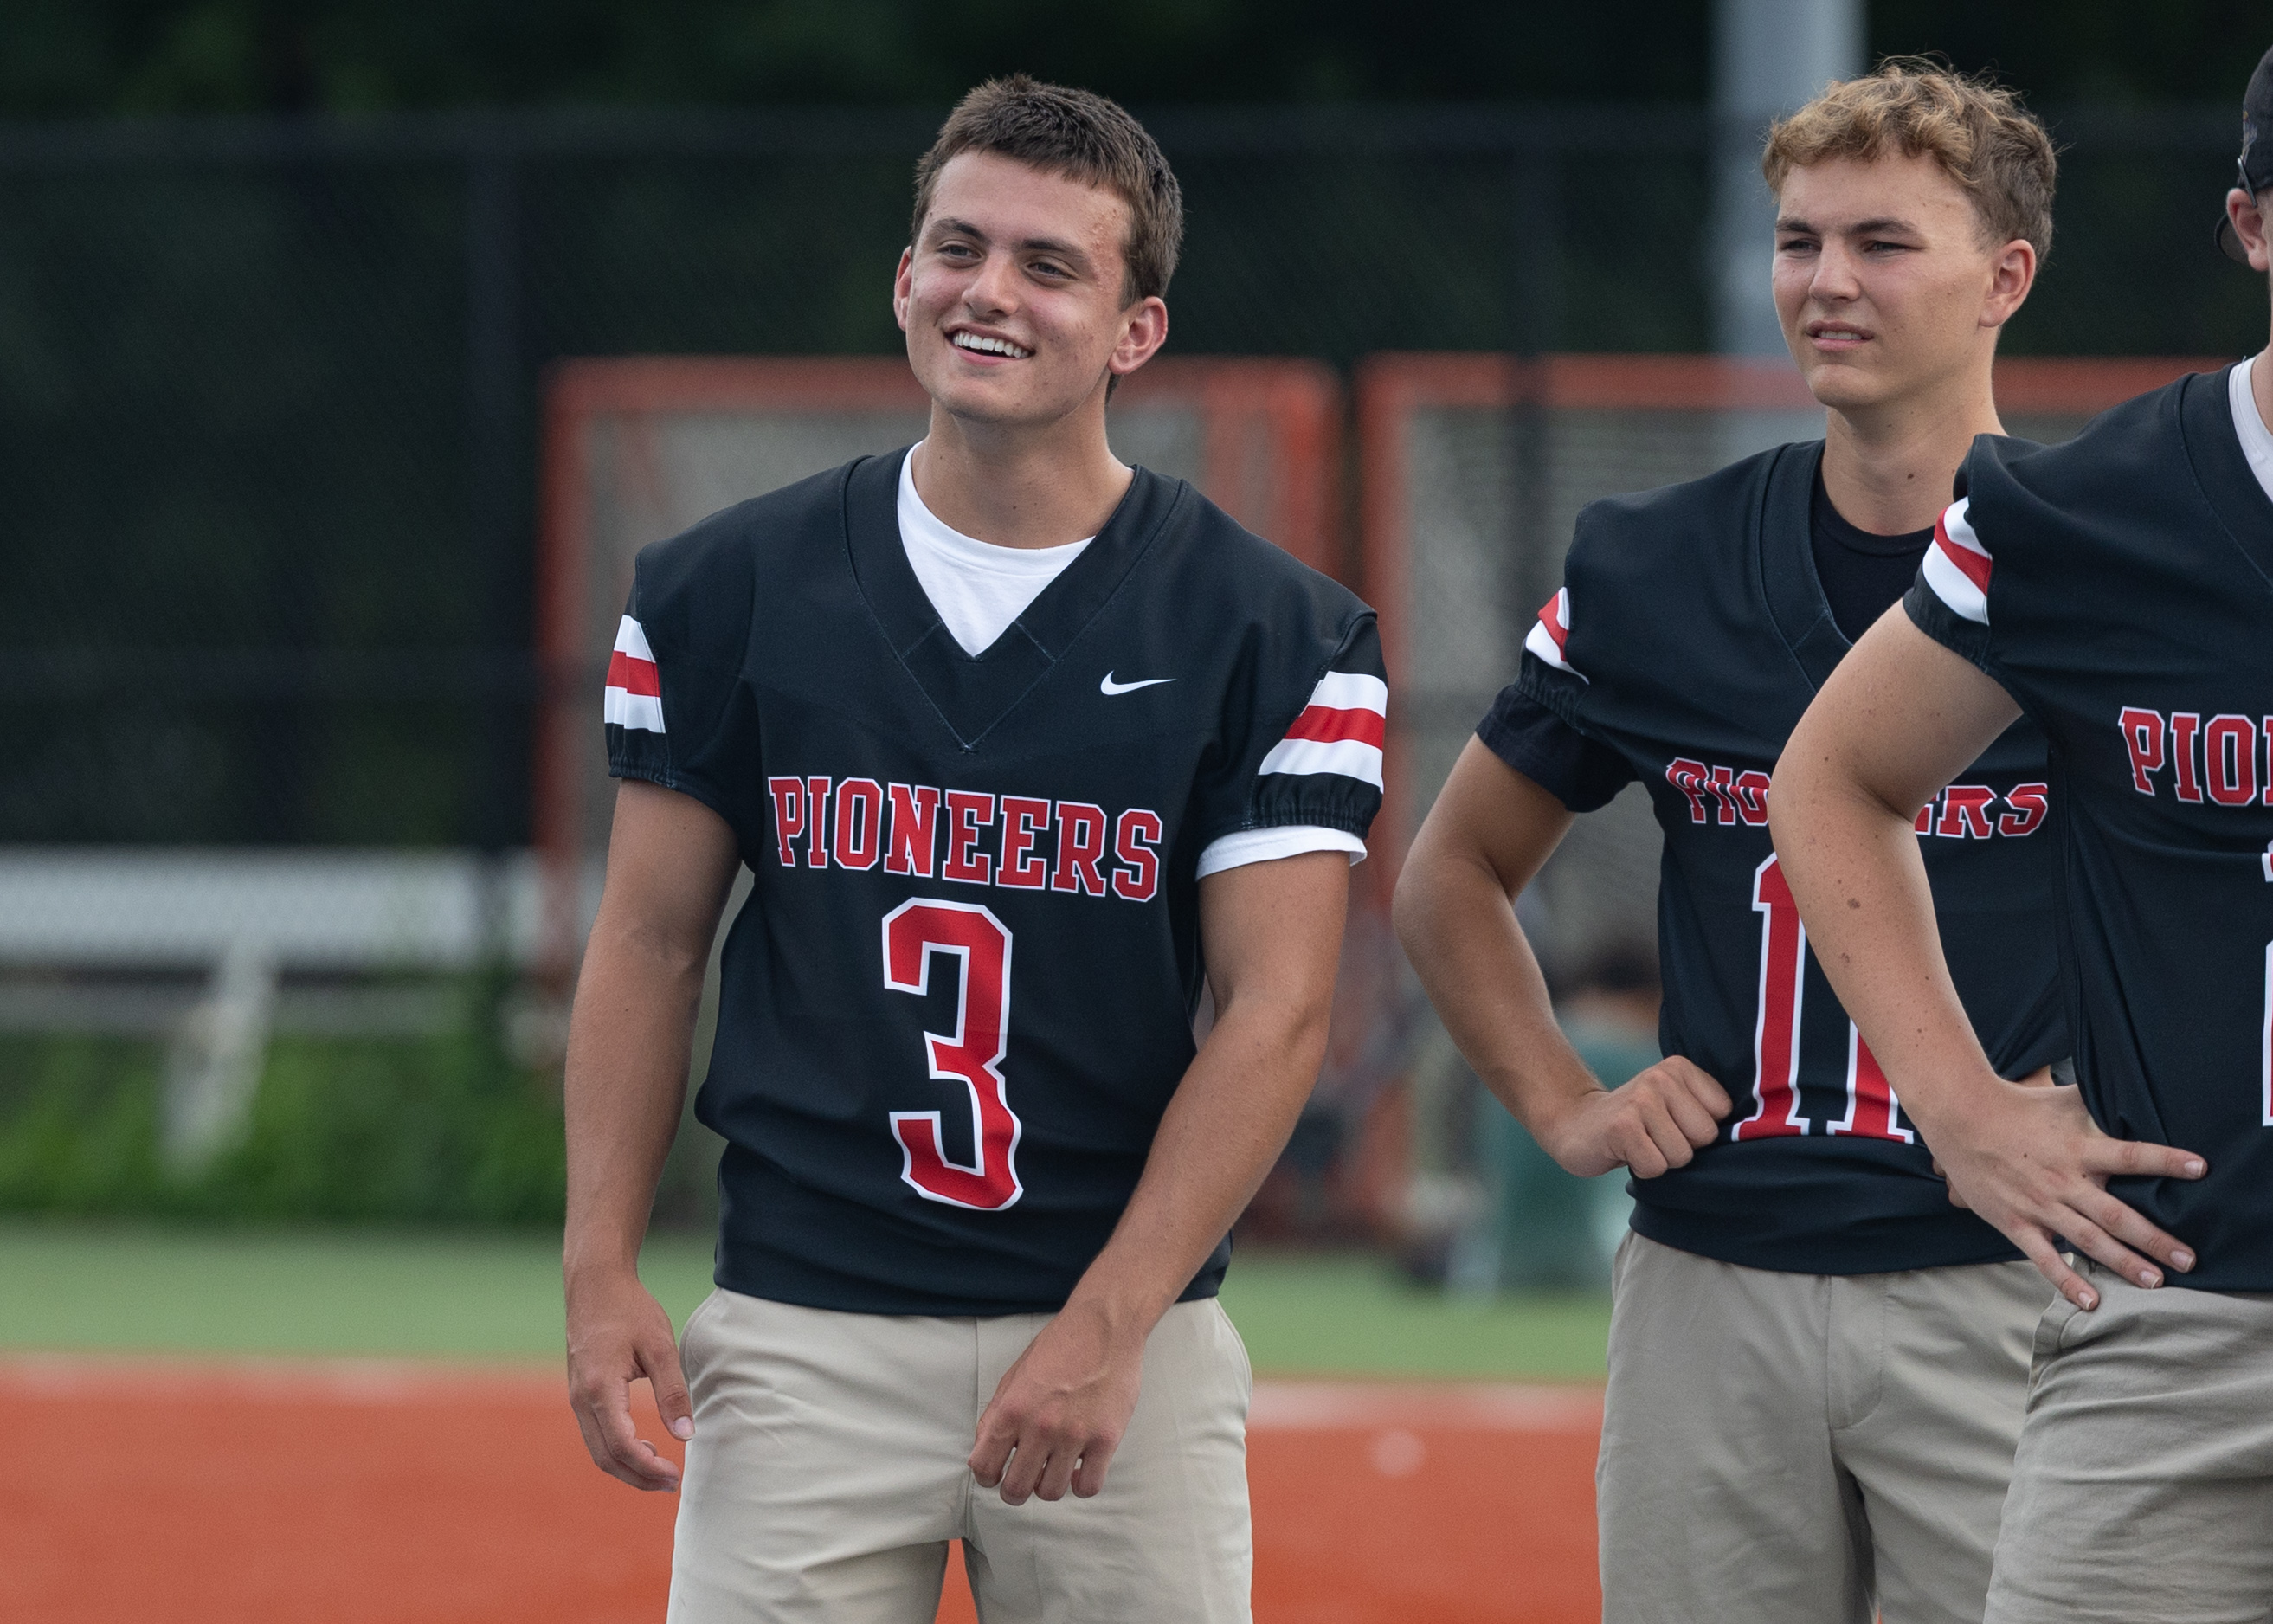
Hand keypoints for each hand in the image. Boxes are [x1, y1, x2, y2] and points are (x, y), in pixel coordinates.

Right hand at [566, 1265, 693, 1490]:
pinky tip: (643, 1450)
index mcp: (600, 1389)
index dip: (649, 1468)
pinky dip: (617, 1452)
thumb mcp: (661, 1347)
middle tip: (672, 1483)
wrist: (595, 1286)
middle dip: (638, 1477)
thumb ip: (673, 1392)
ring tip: (661, 1473)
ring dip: (627, 1468)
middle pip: (606, 1457)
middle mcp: (581, 1400)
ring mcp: (576, 1399)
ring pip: (597, 1451)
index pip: (622, 1446)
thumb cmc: (630, 1311)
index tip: (676, 1475)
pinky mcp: (579, 1395)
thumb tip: (686, 1435)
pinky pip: (595, 1436)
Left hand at [969, 1300, 1145, 1504]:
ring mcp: (1075, 1435)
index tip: (995, 1476)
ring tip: (1053, 1470)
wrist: (1104, 1326)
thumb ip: (996, 1414)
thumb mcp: (1015, 1375)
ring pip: (1051, 1492)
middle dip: (1015, 1491)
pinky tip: (1079, 1468)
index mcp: (1012, 1409)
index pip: (984, 1466)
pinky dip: (1080, 1484)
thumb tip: (983, 1448)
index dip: (987, 1477)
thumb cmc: (1060, 1346)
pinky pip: (1088, 1486)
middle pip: (1017, 1488)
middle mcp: (1040, 1426)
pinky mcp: (1106, 1439)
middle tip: (1022, 1483)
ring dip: (1048, 1486)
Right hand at [1531, 1056, 1730, 1178]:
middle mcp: (1661, 1077)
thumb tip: (1753, 1138)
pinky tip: (1625, 1152)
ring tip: (1639, 1143)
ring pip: (1681, 1155)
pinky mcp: (1622, 1126)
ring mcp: (1641, 1100)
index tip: (1673, 1124)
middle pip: (1704, 1137)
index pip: (1721, 1114)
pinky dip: (1642, 1169)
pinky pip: (1656, 1167)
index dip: (1699, 1131)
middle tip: (1654, 1137)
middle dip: (1682, 1148)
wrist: (1575, 1123)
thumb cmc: (1636, 1122)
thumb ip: (1705, 1111)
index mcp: (1679, 1068)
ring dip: (1661, 1160)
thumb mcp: (1672, 1103)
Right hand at [1920, 1076, 2206, 1309]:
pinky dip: (2067, 1281)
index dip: (2165, 1160)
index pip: (2130, 1155)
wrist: (1961, 1116)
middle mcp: (2063, 1181)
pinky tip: (2091, 1301)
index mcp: (2078, 1148)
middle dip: (2155, 1239)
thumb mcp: (2060, 1098)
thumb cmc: (2015, 1105)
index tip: (2200, 1168)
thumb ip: (2097, 1100)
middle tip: (2188, 1260)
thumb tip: (2130, 1087)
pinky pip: (2044, 1258)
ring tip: (2155, 1281)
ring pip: (2089, 1241)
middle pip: (2117, 1215)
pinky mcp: (2015, 1223)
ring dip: (2124, 1263)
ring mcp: (2039, 1206)